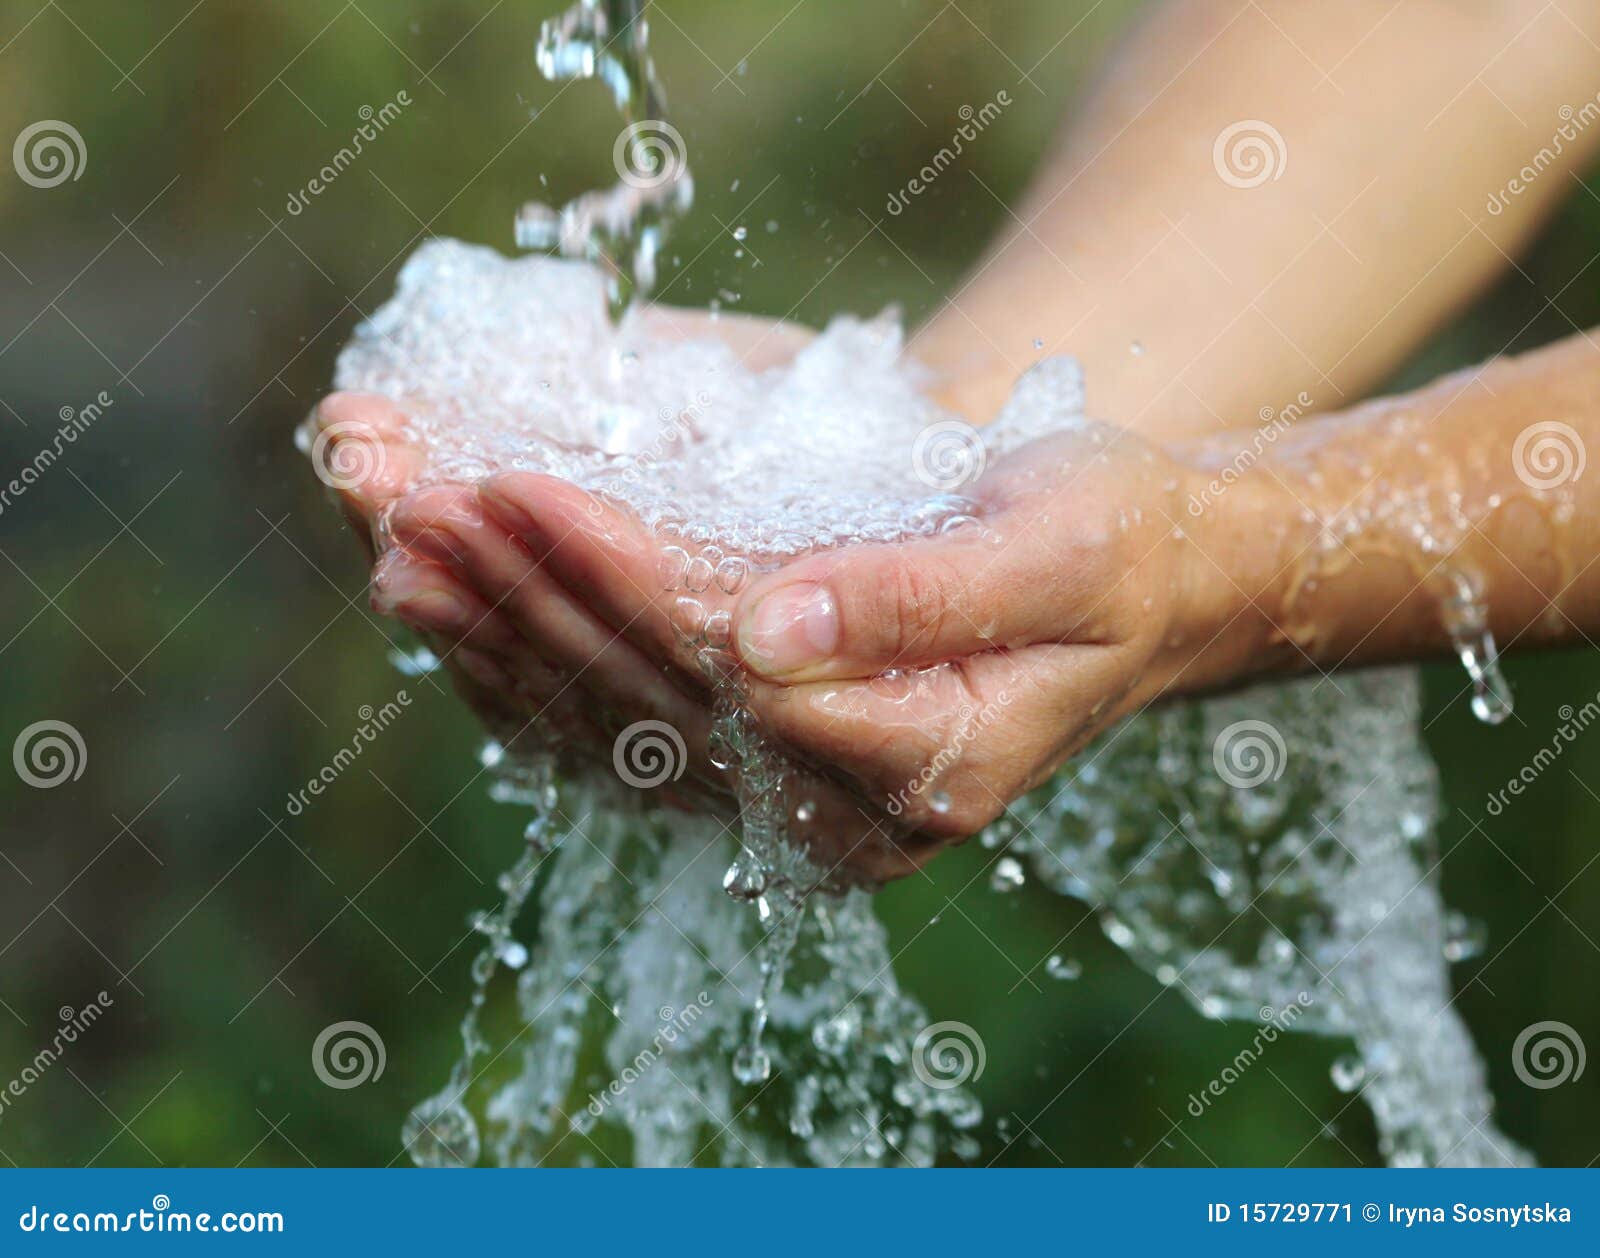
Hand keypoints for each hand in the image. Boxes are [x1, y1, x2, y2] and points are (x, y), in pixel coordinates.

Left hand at [308, 325, 1242, 881]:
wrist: (1135, 591)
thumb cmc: (1110, 546)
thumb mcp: (1061, 550)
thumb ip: (928, 599)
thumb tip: (774, 630)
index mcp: (928, 763)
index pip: (731, 671)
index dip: (619, 577)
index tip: (515, 484)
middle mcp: (848, 818)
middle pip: (649, 701)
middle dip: (524, 595)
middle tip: (409, 495)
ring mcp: (798, 809)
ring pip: (615, 723)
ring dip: (497, 630)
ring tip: (396, 538)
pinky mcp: (762, 777)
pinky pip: (622, 730)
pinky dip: (528, 663)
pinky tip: (453, 609)